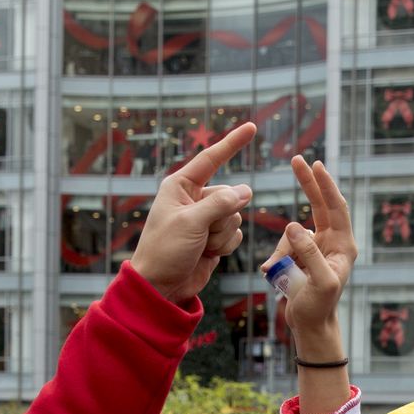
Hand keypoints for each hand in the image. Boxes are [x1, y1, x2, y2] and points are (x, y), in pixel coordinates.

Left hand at [129, 122, 257, 303]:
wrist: (161, 286)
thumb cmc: (165, 250)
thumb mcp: (191, 223)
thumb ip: (220, 203)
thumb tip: (246, 191)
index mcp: (180, 186)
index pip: (211, 159)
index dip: (232, 143)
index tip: (252, 128)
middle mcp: (194, 198)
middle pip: (230, 195)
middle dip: (222, 217)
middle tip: (201, 234)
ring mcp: (205, 218)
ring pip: (235, 216)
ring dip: (223, 235)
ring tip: (201, 246)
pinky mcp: (214, 237)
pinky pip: (235, 234)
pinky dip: (226, 246)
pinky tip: (208, 254)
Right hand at [262, 157, 356, 348]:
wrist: (311, 326)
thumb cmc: (320, 307)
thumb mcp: (319, 281)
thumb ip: (308, 252)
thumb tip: (294, 226)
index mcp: (344, 245)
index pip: (336, 207)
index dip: (326, 185)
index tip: (316, 165)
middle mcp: (333, 242)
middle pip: (319, 205)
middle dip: (308, 184)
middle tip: (297, 160)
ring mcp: (316, 248)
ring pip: (293, 233)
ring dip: (281, 249)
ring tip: (276, 271)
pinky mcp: (301, 256)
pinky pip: (283, 247)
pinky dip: (275, 258)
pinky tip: (271, 273)